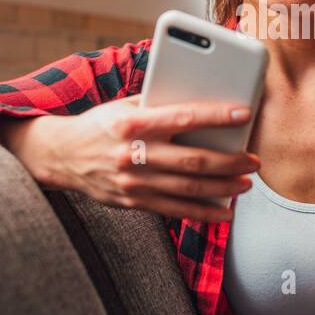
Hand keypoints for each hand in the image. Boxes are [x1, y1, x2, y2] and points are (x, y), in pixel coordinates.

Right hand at [0, 95, 260, 222]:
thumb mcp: (125, 107)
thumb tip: (201, 100)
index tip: (244, 113)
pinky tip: (224, 212)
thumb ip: (159, 104)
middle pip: (192, 160)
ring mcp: (133, 182)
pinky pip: (174, 210)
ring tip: (245, 184)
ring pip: (187, 188)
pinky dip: (202, 213)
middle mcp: (133, 155)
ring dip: (222, 188)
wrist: (61, 156)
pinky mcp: (133, 202)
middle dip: (229, 162)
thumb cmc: (101, 124)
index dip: (216, 116)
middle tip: (253, 160)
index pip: (183, 118)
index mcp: (132, 124)